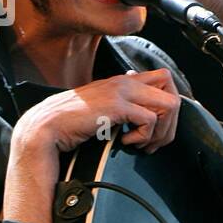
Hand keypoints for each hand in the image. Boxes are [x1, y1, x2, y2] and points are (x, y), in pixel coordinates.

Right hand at [14, 69, 180, 155]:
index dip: (168, 106)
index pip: (165, 79)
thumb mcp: (105, 107)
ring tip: (142, 143)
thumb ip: (126, 104)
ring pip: (169, 105)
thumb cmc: (74, 121)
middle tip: (154, 141)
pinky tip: (126, 142)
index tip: (157, 127)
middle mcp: (126, 81)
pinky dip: (144, 136)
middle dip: (171, 123)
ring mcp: (122, 91)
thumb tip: (148, 113)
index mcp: (124, 80)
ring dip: (160, 131)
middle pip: (174, 92)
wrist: (48, 127)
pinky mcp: (116, 106)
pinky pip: (150, 120)